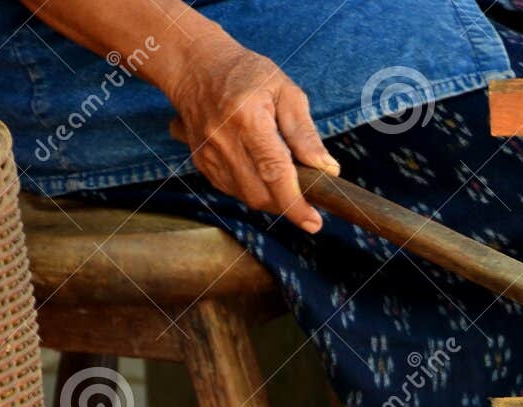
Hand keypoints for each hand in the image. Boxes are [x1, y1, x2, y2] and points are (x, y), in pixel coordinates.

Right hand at [165, 34, 339, 231]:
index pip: (274, 171)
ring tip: (287, 180)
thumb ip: (305, 133)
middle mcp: (223, 140)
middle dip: (289, 203)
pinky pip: (234, 191)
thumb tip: (327, 169)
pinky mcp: (202, 164)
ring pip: (247, 197)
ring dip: (273, 198)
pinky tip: (264, 174)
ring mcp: (208, 155)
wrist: (196, 67)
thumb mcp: (285, 91)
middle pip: (260, 192)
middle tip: (309, 196)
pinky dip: (255, 190)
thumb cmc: (246, 74)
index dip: (295, 202)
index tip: (314, 222)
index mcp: (247, 118)